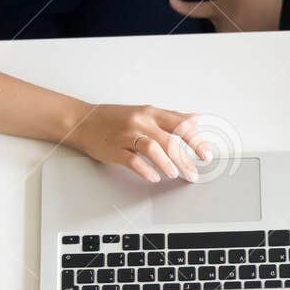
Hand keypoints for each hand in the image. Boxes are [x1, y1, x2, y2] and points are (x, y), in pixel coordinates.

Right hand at [66, 103, 214, 183]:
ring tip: (175, 174)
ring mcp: (127, 135)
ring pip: (152, 148)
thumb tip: (196, 119)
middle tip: (194, 173)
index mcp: (151, 113)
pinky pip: (132, 160)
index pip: (179, 125)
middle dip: (185, 159)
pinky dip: (145, 170)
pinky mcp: (114, 149)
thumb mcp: (145, 112)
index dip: (195, 141)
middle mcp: (141, 122)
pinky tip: (154, 177)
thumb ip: (171, 117)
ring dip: (166, 163)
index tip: (205, 155)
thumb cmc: (116, 118)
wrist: (83, 122)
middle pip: (169, 140)